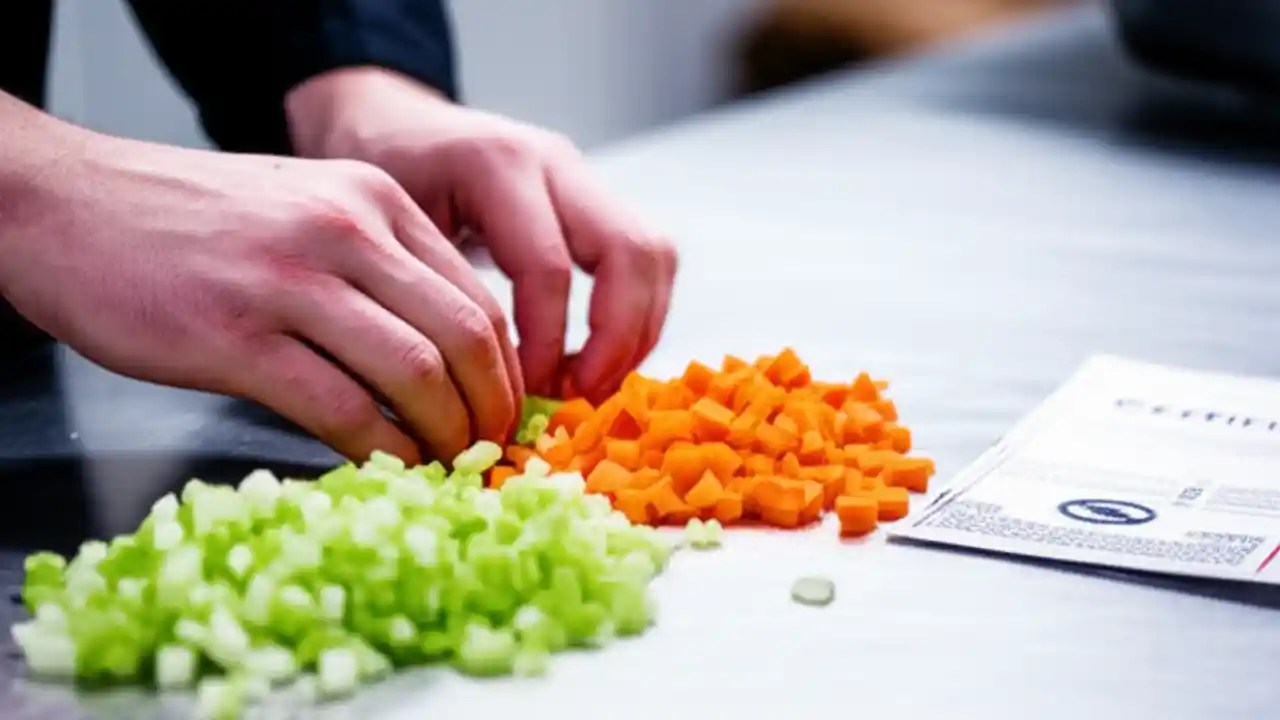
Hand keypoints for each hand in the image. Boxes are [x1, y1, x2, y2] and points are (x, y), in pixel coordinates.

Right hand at [0, 122, 520, 463]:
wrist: (69, 205)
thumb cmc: (191, 222)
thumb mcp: (306, 209)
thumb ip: (377, 267)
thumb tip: (443, 354)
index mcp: (374, 201)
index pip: (477, 296)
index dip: (507, 368)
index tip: (505, 412)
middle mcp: (347, 231)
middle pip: (465, 336)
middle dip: (491, 408)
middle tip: (490, 450)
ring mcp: (292, 282)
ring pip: (415, 373)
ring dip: (445, 435)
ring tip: (447, 467)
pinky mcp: (237, 336)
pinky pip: (341, 408)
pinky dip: (382, 450)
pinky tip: (390, 470)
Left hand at [285, 68, 677, 402]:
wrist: (387, 126)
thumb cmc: (374, 181)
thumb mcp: (379, 229)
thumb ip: (428, 294)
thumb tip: (464, 395)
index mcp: (496, 165)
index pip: (548, 268)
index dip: (546, 345)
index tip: (521, 396)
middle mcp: (554, 162)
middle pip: (631, 251)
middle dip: (618, 338)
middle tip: (581, 395)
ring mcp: (584, 177)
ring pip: (654, 254)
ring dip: (637, 330)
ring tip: (591, 385)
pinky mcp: (597, 200)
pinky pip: (645, 261)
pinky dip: (634, 317)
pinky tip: (593, 361)